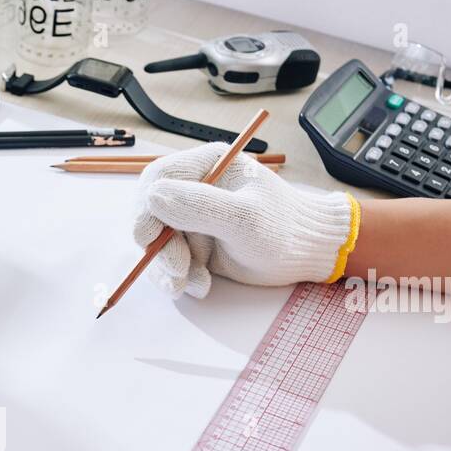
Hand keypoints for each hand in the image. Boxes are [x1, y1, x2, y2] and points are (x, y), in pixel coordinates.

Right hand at [133, 143, 358, 297]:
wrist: (305, 254)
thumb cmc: (283, 227)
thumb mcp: (243, 217)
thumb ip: (198, 205)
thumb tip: (152, 197)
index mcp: (208, 166)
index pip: (157, 180)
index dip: (145, 209)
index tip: (147, 238)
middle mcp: (195, 189)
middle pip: (151, 215)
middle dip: (159, 248)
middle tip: (178, 270)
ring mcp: (193, 219)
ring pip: (158, 244)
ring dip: (169, 269)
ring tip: (194, 283)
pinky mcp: (195, 244)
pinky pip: (170, 262)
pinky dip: (180, 278)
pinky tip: (201, 284)